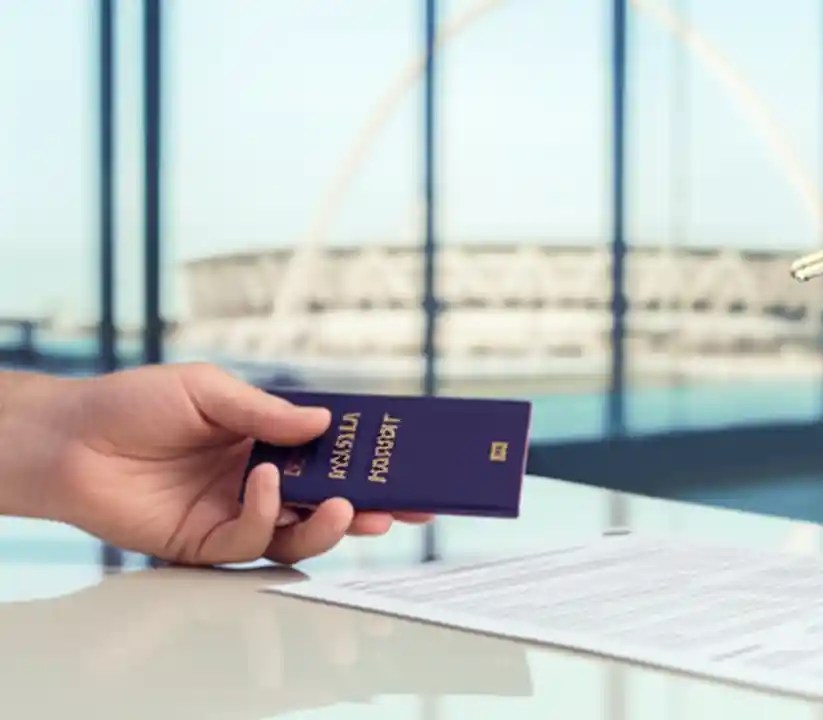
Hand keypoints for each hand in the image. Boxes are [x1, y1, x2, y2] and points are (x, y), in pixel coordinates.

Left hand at [1, 363, 431, 564]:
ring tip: (350, 507)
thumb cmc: (135, 404)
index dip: (370, 458)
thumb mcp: (210, 389)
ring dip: (331, 524)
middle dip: (372, 505)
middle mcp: (260, 481)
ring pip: (300, 534)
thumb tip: (327, 422)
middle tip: (404, 504)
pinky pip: (251, 540)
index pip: (331, 453)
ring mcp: (236, 513)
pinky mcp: (206, 542)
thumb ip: (268, 411)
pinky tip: (264, 485)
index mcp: (267, 441)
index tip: (408, 458)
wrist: (71, 438)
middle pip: (329, 501)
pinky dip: (267, 516)